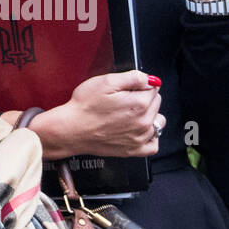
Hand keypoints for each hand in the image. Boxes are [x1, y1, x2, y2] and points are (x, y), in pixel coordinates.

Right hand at [24, 71, 165, 159]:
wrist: (70, 130)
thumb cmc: (84, 106)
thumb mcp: (106, 81)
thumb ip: (134, 77)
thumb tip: (151, 79)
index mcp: (139, 103)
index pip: (154, 88)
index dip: (139, 85)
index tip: (127, 89)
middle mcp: (143, 122)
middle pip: (156, 103)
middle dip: (144, 98)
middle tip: (123, 100)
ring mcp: (139, 138)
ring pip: (157, 121)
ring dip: (149, 116)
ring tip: (130, 115)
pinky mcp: (133, 150)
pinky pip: (154, 144)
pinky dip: (150, 137)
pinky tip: (139, 130)